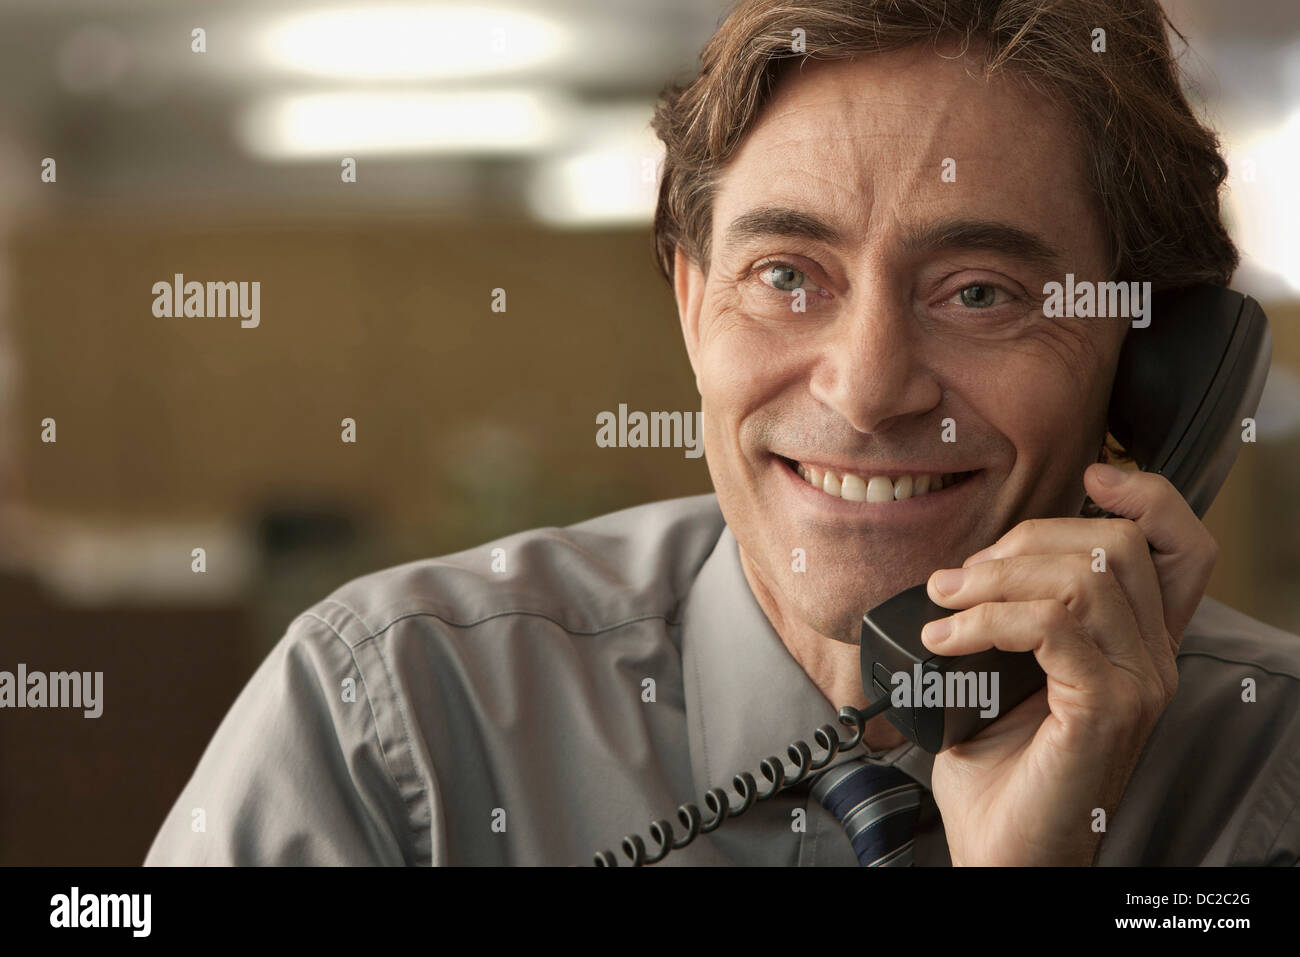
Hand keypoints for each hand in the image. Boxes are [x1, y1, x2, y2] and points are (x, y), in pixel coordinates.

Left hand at [920, 464, 1217, 864]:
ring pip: (1083, 577)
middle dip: (1025, 540)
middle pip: (1116, 544)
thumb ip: (1005, 616)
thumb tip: (955, 568)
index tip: (1087, 477)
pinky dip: (986, 620)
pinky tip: (946, 642)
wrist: (1002, 851)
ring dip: (993, 579)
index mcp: (1134, 642)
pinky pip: (1053, 625)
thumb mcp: (1000, 674)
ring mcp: (1137, 683)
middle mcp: (1152, 657)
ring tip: (944, 608)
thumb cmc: (998, 768)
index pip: (1179, 546)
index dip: (1145, 495)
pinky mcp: (1108, 707)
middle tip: (959, 580)